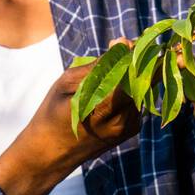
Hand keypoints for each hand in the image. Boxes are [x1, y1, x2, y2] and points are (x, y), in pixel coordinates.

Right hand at [0, 36, 141, 194]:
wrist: (51, 154)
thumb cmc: (53, 113)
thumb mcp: (66, 83)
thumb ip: (98, 65)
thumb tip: (124, 42)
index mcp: (101, 108)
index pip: (133, 77)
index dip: (140, 56)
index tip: (137, 39)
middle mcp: (121, 120)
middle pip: (143, 82)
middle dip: (143, 61)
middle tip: (134, 46)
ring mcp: (130, 127)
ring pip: (141, 90)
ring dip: (135, 74)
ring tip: (116, 67)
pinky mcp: (133, 129)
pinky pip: (137, 100)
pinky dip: (130, 89)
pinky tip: (114, 88)